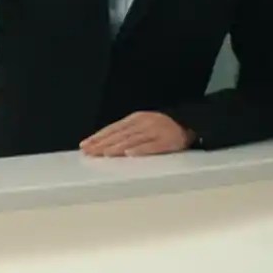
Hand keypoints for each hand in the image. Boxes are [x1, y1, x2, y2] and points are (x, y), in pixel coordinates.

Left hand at [79, 111, 195, 156]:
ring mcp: (154, 131)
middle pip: (119, 135)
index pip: (112, 129)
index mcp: (134, 119)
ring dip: (117, 147)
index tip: (85, 145)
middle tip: (89, 152)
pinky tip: (130, 153)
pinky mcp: (167, 141)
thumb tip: (104, 143)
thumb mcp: (141, 124)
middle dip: (102, 143)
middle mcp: (142, 124)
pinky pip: (152, 146)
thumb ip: (125, 132)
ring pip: (132, 140)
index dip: (98, 137)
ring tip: (104, 153)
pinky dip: (140, 149)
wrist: (188, 122)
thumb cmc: (160, 127)